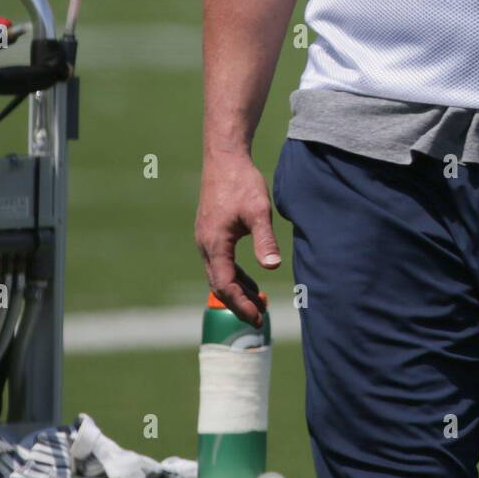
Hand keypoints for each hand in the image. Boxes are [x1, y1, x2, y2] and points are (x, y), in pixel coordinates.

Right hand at [195, 150, 279, 326]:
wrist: (225, 158)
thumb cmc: (242, 182)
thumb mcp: (259, 211)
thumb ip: (265, 240)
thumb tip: (273, 268)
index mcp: (215, 244)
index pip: (225, 285)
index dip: (241, 305)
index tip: (259, 318)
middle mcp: (205, 245)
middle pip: (219, 285)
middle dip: (239, 304)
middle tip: (260, 319)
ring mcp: (206, 239)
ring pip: (219, 275)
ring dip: (237, 291)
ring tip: (259, 305)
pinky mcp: (211, 233)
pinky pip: (221, 263)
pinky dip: (235, 276)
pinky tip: (251, 281)